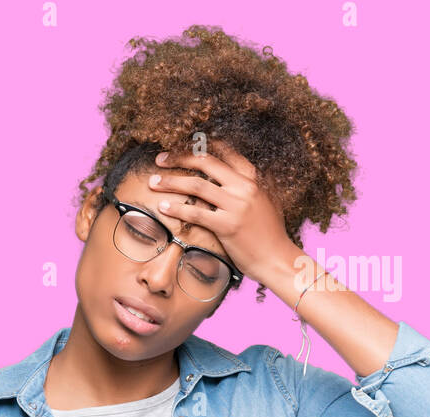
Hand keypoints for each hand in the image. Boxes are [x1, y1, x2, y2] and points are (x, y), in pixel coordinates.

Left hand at [148, 147, 298, 285]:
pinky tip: (162, 207)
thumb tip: (229, 179)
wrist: (277, 258)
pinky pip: (196, 212)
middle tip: (160, 158)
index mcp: (253, 179)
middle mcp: (245, 187)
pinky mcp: (227, 225)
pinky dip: (176, 208)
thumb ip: (247, 188)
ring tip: (152, 182)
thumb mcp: (264, 202)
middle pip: (206, 162)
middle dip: (179, 157)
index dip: (201, 146)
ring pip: (197, 185)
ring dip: (171, 182)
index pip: (225, 153)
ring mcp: (236, 205)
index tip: (181, 145)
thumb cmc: (269, 233)